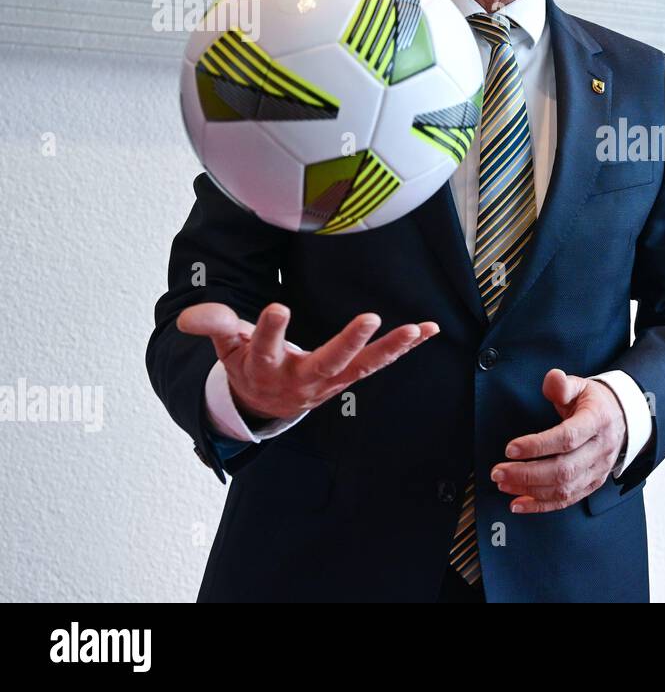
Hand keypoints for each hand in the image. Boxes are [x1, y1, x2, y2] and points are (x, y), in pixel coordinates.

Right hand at [177, 301, 437, 421]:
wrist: (264, 404)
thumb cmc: (247, 364)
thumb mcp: (224, 346)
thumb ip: (212, 325)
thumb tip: (188, 317)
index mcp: (263, 367)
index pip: (263, 348)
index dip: (268, 331)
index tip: (277, 308)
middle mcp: (300, 378)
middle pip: (325, 362)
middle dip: (348, 343)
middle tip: (369, 319)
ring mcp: (329, 381)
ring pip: (361, 368)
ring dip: (390, 349)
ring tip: (414, 330)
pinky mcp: (348, 378)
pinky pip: (379, 364)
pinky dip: (404, 348)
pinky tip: (428, 330)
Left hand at [491, 369, 627, 513]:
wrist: (622, 419)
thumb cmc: (596, 403)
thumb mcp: (581, 386)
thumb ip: (563, 385)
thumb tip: (553, 378)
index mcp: (597, 421)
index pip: (567, 438)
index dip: (538, 446)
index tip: (511, 448)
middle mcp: (600, 449)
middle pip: (564, 469)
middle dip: (527, 473)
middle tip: (499, 471)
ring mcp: (598, 470)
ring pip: (564, 488)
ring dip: (530, 489)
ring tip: (504, 483)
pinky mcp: (593, 484)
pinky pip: (567, 500)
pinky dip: (541, 505)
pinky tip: (519, 503)